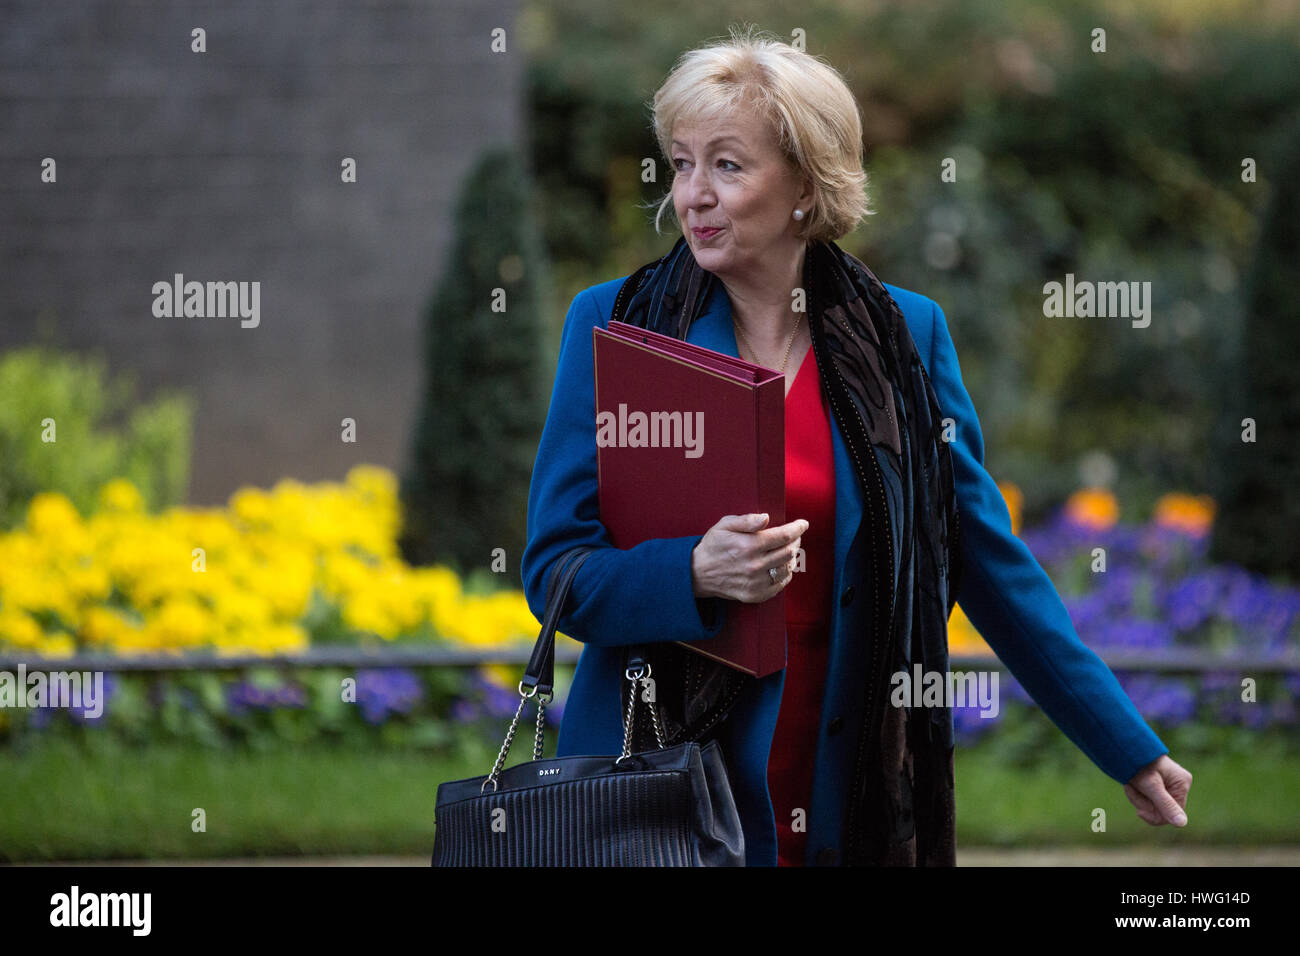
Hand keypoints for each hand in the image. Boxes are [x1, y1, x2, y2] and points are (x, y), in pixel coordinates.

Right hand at [691, 513, 806, 603]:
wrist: (697, 573)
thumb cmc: (713, 545)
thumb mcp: (724, 525)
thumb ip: (746, 520)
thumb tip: (766, 517)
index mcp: (749, 545)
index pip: (784, 536)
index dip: (798, 528)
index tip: (803, 524)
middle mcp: (754, 566)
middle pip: (789, 552)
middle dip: (796, 541)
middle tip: (794, 536)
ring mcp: (755, 582)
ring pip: (787, 569)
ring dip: (791, 557)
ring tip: (787, 550)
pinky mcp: (755, 595)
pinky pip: (780, 585)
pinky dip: (785, 574)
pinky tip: (780, 566)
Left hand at [1124, 754, 1191, 826]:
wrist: (1124, 747)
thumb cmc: (1138, 763)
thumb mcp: (1151, 786)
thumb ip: (1166, 804)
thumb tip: (1182, 824)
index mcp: (1182, 783)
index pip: (1173, 814)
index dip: (1155, 816)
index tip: (1138, 812)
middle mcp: (1179, 784)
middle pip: (1162, 809)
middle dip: (1143, 803)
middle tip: (1130, 789)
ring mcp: (1169, 783)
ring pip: (1152, 805)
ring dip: (1137, 797)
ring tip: (1129, 783)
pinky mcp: (1158, 783)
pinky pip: (1148, 798)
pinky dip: (1137, 794)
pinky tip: (1130, 784)